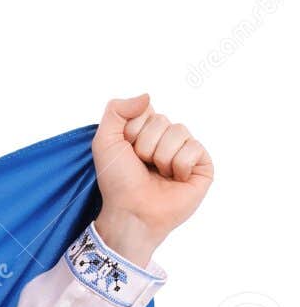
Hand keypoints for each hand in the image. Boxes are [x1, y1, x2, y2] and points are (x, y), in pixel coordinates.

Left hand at [90, 94, 212, 265]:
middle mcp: (167, 139)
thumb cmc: (117, 181)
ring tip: (157, 174)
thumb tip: (147, 95)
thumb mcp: (104, 142)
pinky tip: (174, 180)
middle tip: (141, 166)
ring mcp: (186, 151)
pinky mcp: (202, 166)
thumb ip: (116, 110)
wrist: (130, 211)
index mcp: (146, 132)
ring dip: (160, 156)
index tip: (125, 151)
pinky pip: (194, 148)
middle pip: (162, 120)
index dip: (132, 130)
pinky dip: (178, 165)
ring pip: (179, 131)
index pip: (147, 109)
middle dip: (145, 145)